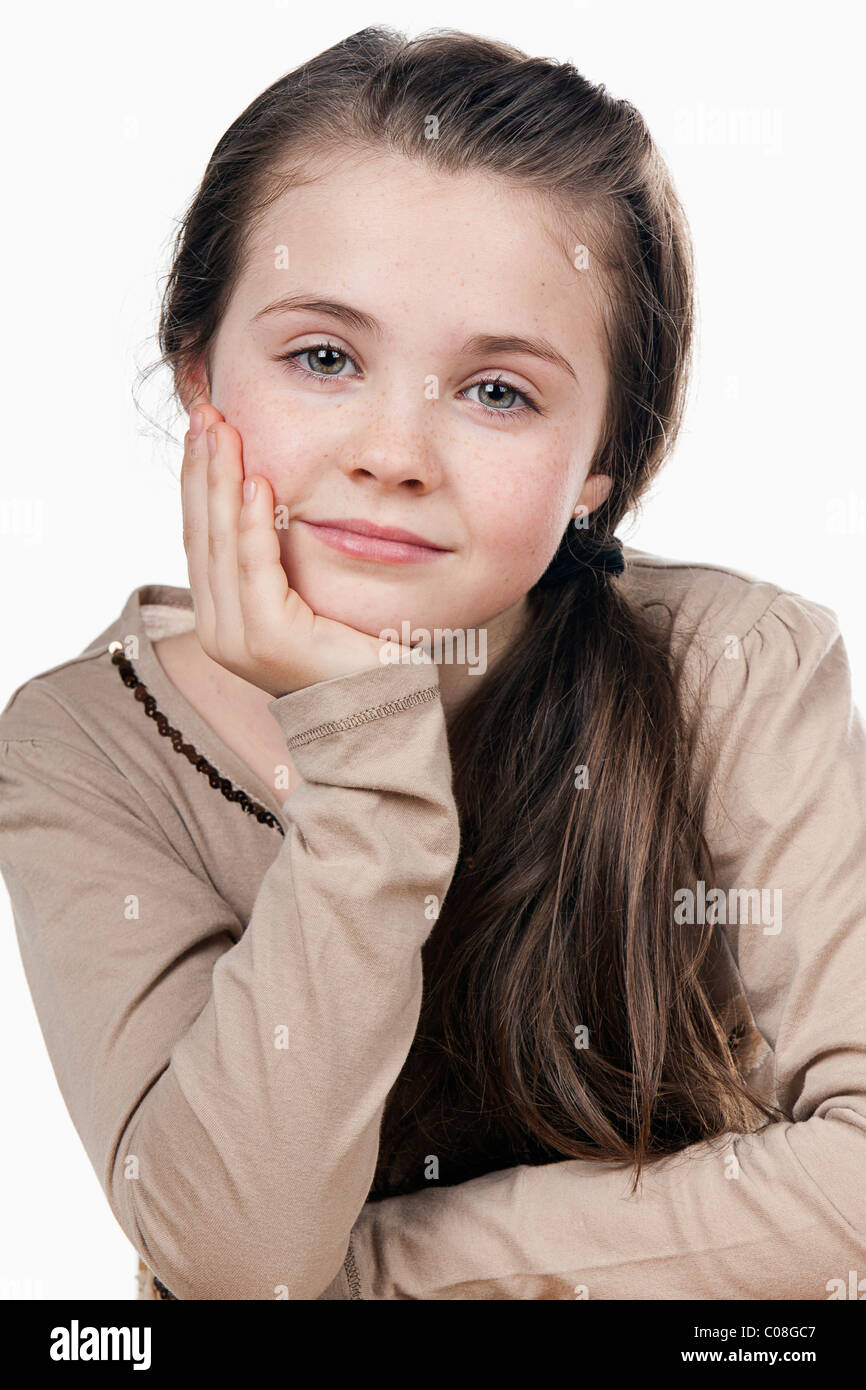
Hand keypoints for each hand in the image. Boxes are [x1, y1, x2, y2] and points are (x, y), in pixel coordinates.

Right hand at [181, 400, 410, 696]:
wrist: (381, 700)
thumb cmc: (352, 646)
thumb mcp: (304, 590)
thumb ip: (277, 554)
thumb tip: (265, 488)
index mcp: (221, 616)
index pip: (200, 535)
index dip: (196, 479)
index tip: (202, 428)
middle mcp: (218, 630)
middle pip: (202, 533)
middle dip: (201, 468)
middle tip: (205, 413)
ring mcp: (238, 639)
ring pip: (222, 545)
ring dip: (221, 483)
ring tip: (224, 433)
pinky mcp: (269, 640)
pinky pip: (255, 569)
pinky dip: (253, 525)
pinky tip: (256, 484)